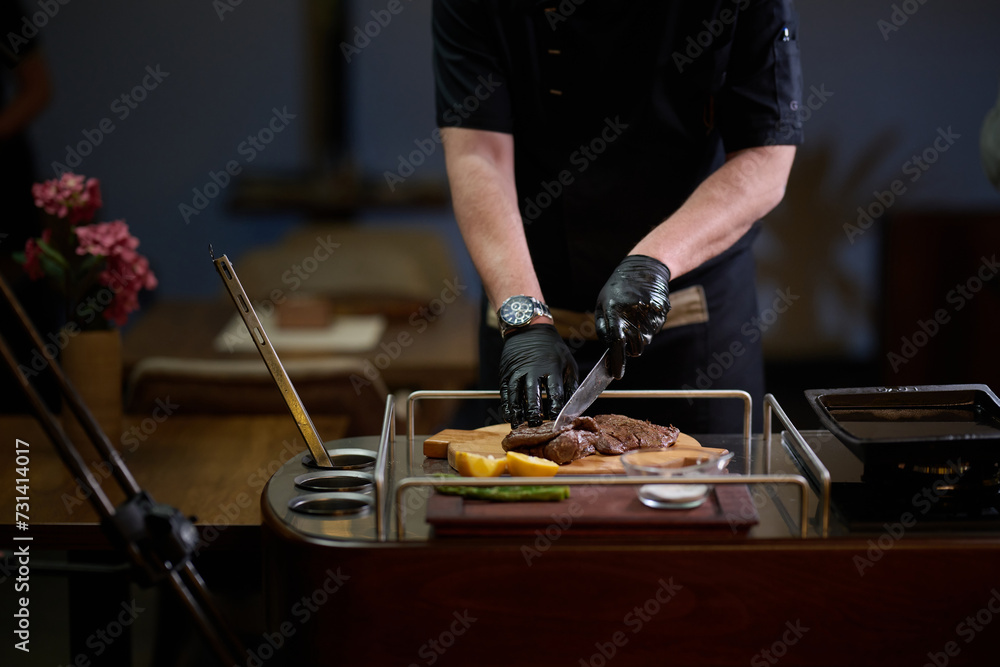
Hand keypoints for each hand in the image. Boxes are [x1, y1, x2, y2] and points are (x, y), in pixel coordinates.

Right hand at [499, 324, 578, 427]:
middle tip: (535, 425)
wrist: (529, 330)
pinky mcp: (506, 372)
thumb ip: (571, 385)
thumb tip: (573, 407)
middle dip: (534, 412)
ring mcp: (517, 370)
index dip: (555, 408)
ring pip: (515, 394)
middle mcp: (533, 368)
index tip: (556, 420)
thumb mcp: (567, 363)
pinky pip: (505, 391)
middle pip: (532, 394)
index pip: (554, 391)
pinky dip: (506, 404)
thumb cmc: (552, 349)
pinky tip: (509, 415)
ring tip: (518, 424)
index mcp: (551, 367)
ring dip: (516, 410)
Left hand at [595, 255, 671, 378]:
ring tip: (635, 317)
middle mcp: (633, 316)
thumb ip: (603, 328)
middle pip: (636, 349)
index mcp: (615, 314)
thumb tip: (609, 349)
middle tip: (627, 334)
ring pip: (646, 340)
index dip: (617, 363)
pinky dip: (649, 326)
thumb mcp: (602, 304)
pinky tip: (644, 312)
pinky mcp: (661, 313)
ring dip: (640, 336)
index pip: (617, 346)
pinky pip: (655, 329)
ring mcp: (649, 315)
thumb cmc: (618, 289)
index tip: (617, 375)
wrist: (644, 269)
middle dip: (631, 348)